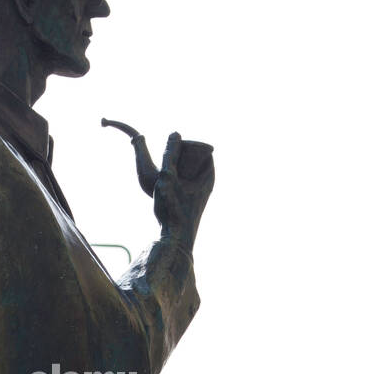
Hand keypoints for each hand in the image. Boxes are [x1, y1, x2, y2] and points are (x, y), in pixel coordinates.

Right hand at [153, 133, 213, 251]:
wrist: (175, 240)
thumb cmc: (173, 209)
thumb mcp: (168, 177)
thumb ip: (170, 154)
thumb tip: (175, 133)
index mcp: (209, 174)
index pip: (201, 148)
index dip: (185, 147)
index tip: (171, 154)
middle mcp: (208, 183)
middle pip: (193, 159)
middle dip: (178, 158)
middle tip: (165, 168)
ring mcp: (200, 193)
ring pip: (187, 172)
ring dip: (174, 171)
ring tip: (164, 182)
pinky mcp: (192, 202)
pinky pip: (183, 183)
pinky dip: (173, 182)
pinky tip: (164, 191)